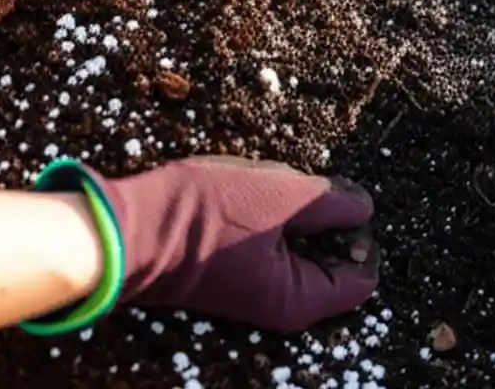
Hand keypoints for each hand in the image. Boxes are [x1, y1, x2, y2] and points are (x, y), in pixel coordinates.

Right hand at [103, 156, 379, 332]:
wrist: (131, 226)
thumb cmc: (207, 215)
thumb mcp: (284, 196)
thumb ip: (333, 204)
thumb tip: (363, 207)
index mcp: (299, 300)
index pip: (362, 277)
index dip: (361, 236)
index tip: (338, 205)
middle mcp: (279, 305)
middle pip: (331, 261)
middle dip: (323, 221)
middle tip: (297, 190)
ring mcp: (253, 288)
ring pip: (298, 246)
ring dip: (292, 214)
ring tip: (265, 190)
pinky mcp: (230, 269)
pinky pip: (269, 242)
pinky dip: (267, 217)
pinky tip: (246, 194)